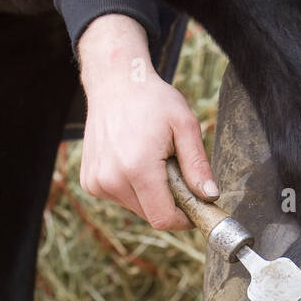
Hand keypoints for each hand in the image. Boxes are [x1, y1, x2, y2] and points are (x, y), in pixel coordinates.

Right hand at [77, 14, 217, 226]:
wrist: (114, 82)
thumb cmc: (152, 100)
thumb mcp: (184, 125)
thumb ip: (197, 164)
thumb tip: (210, 196)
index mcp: (137, 168)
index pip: (163, 218)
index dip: (183, 219)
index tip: (195, 207)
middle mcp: (111, 179)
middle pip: (150, 215)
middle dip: (168, 202)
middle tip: (173, 171)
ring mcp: (97, 182)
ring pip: (136, 208)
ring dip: (150, 194)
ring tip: (150, 160)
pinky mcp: (90, 182)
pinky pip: (120, 198)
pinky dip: (132, 187)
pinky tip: (132, 160)